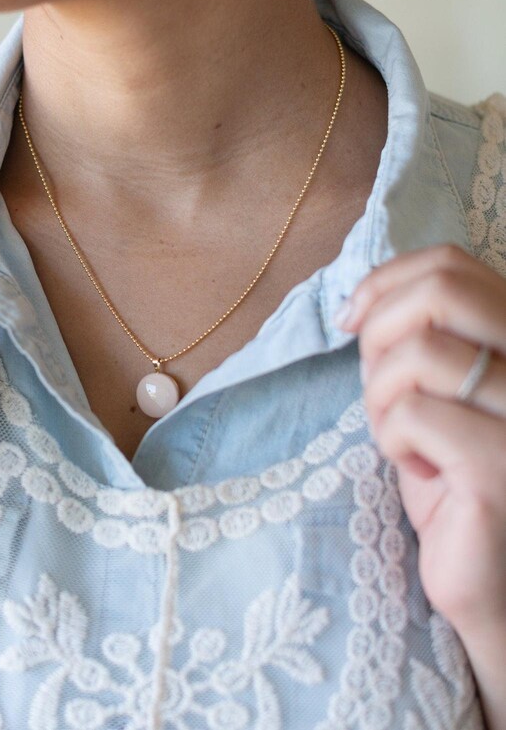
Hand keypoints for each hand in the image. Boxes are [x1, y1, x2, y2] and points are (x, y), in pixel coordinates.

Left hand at [336, 243, 505, 642]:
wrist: (491, 579)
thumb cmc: (454, 482)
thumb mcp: (434, 395)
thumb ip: (416, 342)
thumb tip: (359, 305)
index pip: (453, 264)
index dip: (386, 281)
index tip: (351, 319)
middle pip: (441, 291)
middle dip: (380, 331)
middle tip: (380, 388)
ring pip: (418, 353)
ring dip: (381, 397)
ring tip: (405, 440)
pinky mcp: (502, 465)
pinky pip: (411, 414)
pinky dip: (392, 439)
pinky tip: (423, 474)